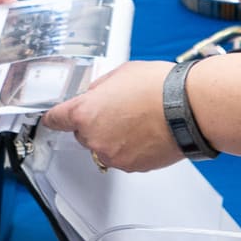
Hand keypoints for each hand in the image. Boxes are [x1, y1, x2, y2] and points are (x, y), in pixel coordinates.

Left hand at [41, 60, 177, 172]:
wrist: (187, 108)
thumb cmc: (158, 88)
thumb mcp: (120, 73)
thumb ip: (99, 88)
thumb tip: (94, 95)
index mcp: (85, 112)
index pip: (55, 119)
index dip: (54, 117)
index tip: (53, 118)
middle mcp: (94, 138)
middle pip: (83, 134)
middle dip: (95, 123)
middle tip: (119, 109)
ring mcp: (112, 155)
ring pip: (104, 147)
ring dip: (114, 137)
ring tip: (138, 120)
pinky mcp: (131, 166)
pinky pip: (123, 157)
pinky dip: (130, 148)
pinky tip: (146, 132)